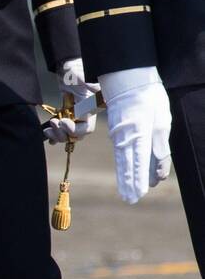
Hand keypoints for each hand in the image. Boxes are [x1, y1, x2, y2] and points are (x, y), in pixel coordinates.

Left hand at [44, 58, 98, 144]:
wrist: (67, 70)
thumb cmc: (75, 70)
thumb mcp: (78, 75)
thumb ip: (85, 82)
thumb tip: (94, 89)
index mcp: (91, 109)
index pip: (86, 128)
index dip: (74, 129)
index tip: (62, 122)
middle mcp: (85, 116)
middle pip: (77, 135)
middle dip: (64, 134)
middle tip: (53, 124)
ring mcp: (75, 118)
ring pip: (69, 135)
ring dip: (58, 136)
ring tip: (47, 131)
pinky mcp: (67, 117)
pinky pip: (62, 131)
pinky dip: (55, 136)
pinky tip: (48, 135)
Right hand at [99, 67, 172, 204]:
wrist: (127, 77)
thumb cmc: (149, 96)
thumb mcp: (162, 118)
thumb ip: (161, 144)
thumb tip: (159, 167)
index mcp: (140, 132)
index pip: (140, 160)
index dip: (139, 178)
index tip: (140, 193)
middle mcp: (127, 136)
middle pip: (128, 164)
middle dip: (130, 183)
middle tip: (131, 200)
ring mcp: (119, 134)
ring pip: (122, 160)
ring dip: (124, 178)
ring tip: (126, 193)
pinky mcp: (116, 131)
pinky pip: (120, 152)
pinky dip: (122, 165)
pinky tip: (124, 174)